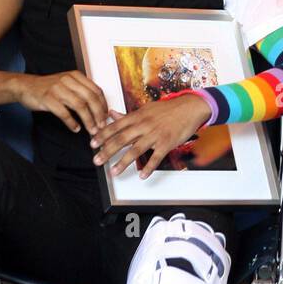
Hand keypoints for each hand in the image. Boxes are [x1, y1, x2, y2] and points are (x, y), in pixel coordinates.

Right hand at [14, 71, 108, 135]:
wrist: (26, 86)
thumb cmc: (49, 87)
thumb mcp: (67, 83)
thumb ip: (82, 91)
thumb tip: (99, 107)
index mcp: (75, 75)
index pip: (96, 90)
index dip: (103, 105)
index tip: (106, 116)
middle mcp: (68, 80)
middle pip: (90, 98)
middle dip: (98, 114)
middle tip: (101, 126)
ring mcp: (57, 89)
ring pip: (79, 106)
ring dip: (88, 120)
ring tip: (91, 130)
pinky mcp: (48, 99)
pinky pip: (64, 113)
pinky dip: (72, 123)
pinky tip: (75, 128)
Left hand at [90, 93, 211, 179]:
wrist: (189, 107)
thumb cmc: (167, 109)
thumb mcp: (145, 109)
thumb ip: (128, 115)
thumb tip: (111, 114)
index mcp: (137, 116)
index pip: (115, 126)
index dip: (103, 135)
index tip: (92, 144)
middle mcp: (144, 125)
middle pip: (121, 139)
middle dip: (107, 151)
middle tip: (97, 160)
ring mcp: (155, 135)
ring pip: (136, 150)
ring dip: (123, 162)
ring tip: (114, 171)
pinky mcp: (166, 143)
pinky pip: (156, 157)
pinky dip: (148, 167)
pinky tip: (142, 175)